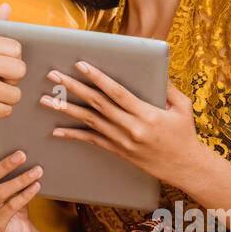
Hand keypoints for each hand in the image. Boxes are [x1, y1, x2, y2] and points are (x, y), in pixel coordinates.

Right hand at [0, 134, 43, 231]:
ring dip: (21, 179)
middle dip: (4, 165)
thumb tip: (19, 149)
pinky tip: (36, 185)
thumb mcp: (3, 186)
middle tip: (21, 154)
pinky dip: (26, 194)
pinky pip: (12, 206)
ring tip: (37, 170)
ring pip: (1, 191)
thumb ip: (4, 173)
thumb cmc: (9, 204)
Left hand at [39, 62, 203, 188]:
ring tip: (46, 99)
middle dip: (72, 88)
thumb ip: (167, 86)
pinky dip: (73, 135)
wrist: (185, 167)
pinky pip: (92, 141)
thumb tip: (156, 66)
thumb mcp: (182, 106)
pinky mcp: (118, 151)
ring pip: (89, 121)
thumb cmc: (185, 133)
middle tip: (53, 76)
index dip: (97, 77)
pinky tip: (56, 130)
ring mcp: (122, 141)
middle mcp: (131, 128)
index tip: (80, 65)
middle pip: (96, 104)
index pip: (116, 92)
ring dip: (66, 109)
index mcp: (147, 114)